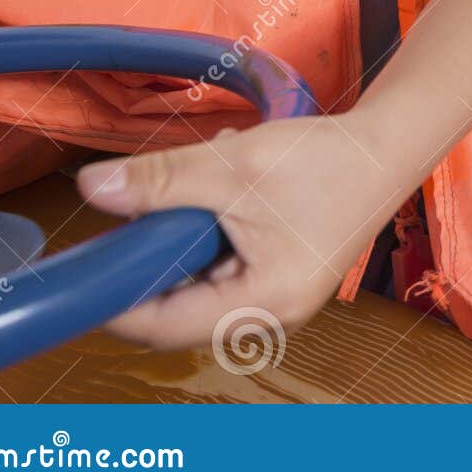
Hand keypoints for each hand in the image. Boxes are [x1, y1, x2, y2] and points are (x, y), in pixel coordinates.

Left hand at [75, 114, 408, 350]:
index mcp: (263, 302)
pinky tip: (227, 182)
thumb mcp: (233, 166)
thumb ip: (162, 179)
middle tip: (139, 208)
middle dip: (156, 255)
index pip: (164, 325)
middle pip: (180, 308)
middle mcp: (271, 313)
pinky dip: (212, 228)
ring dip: (186, 234)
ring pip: (200, 282)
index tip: (82, 267)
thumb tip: (92, 188)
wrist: (390, 146)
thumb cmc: (326, 161)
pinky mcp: (281, 274)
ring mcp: (278, 297)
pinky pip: (225, 265)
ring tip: (206, 177)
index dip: (116, 300)